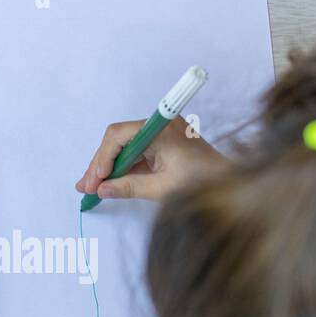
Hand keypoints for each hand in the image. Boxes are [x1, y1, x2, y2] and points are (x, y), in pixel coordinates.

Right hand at [75, 116, 228, 201]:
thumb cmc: (202, 183)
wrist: (230, 183)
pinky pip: (136, 152)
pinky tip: (108, 182)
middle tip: (85, 187)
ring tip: (91, 188)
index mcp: (161, 130)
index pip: (119, 135)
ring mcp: (161, 134)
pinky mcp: (163, 144)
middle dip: (100, 164)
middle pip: (118, 140)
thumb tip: (102, 190)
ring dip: (108, 167)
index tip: (94, 180)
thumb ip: (128, 187)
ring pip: (124, 147)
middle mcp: (160, 126)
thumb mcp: (161, 189)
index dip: (102, 158)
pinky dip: (123, 168)